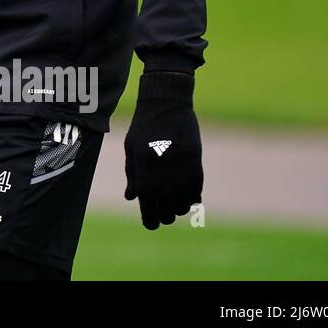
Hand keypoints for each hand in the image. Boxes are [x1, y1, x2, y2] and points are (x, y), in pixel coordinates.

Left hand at [124, 70, 202, 228]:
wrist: (166, 102)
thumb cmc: (143, 125)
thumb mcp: (131, 148)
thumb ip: (132, 175)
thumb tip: (131, 199)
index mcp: (143, 168)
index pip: (147, 204)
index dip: (149, 219)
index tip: (151, 224)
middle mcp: (163, 170)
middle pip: (167, 207)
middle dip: (165, 215)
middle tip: (163, 216)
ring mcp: (181, 166)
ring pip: (184, 201)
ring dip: (179, 209)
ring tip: (174, 207)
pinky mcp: (195, 160)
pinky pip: (196, 188)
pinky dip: (192, 198)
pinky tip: (188, 198)